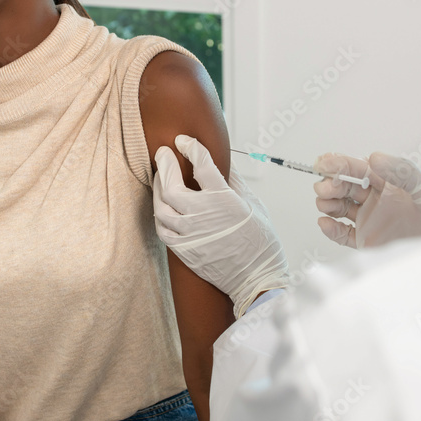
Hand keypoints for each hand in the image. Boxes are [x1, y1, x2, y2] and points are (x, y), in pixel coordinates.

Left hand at [154, 135, 290, 318]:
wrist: (256, 280)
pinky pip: (162, 228)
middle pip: (172, 183)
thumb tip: (223, 162)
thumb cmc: (261, 243)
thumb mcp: (255, 205)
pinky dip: (159, 213)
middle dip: (165, 163)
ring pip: (161, 206)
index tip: (184, 141)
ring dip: (158, 188)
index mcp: (224, 200)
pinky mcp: (183, 250)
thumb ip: (235, 182)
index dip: (191, 147)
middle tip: (163, 153)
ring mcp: (189, 234)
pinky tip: (162, 206)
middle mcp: (202, 215)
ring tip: (161, 178)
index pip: (201, 164)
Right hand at [313, 152, 420, 248]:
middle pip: (344, 187)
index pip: (359, 169)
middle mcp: (377, 199)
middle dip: (330, 184)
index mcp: (389, 181)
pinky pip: (343, 234)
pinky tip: (325, 223)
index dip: (339, 164)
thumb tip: (373, 157)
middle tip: (324, 187)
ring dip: (328, 203)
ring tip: (325, 204)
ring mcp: (371, 220)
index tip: (323, 163)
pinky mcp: (367, 241)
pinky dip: (331, 229)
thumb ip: (401, 171)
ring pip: (340, 208)